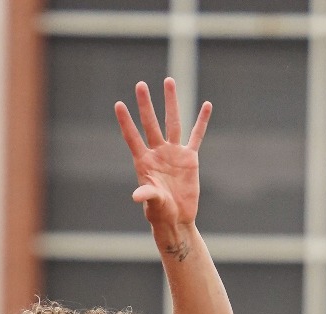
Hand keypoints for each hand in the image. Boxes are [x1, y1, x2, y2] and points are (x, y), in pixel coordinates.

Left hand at [115, 79, 210, 238]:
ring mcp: (174, 153)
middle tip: (140, 85)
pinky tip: (206, 106)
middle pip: (151, 123)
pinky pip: (197, 136)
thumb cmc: (160, 213)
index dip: (125, 122)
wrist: (177, 220)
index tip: (118, 104)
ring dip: (171, 102)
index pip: (132, 137)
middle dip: (146, 104)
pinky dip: (201, 121)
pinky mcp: (190, 159)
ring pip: (173, 122)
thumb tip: (136, 196)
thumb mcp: (152, 204)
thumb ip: (147, 195)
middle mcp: (157, 153)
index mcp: (144, 162)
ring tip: (168, 81)